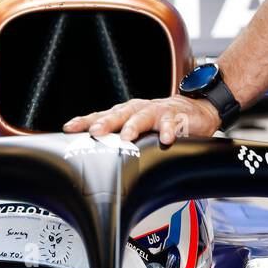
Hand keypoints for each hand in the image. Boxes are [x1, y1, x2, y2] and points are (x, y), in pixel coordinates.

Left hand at [64, 95, 221, 143]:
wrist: (197, 110)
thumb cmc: (160, 120)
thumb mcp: (136, 128)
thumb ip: (117, 140)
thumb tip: (91, 157)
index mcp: (126, 112)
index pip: (101, 115)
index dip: (85, 121)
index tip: (69, 128)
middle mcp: (139, 109)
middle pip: (120, 114)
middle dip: (106, 122)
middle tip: (95, 131)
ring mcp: (159, 112)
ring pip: (144, 117)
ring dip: (135, 126)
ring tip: (127, 136)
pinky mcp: (179, 117)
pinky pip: (174, 124)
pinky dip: (170, 130)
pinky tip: (166, 139)